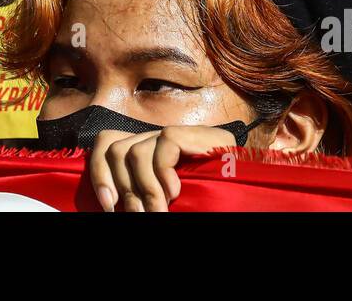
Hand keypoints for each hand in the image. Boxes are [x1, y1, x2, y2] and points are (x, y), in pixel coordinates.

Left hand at [89, 125, 235, 211]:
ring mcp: (186, 136)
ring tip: (160, 211)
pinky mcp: (206, 136)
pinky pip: (166, 143)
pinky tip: (176, 193)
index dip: (100, 172)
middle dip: (122, 187)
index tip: (108, 205)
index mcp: (152, 154)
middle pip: (116, 146)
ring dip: (144, 189)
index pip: (110, 143)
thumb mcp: (163, 204)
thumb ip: (141, 195)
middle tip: (140, 215)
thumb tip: (108, 201)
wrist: (251, 203)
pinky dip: (164, 173)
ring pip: (136, 149)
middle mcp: (165, 140)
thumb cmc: (210, 206)